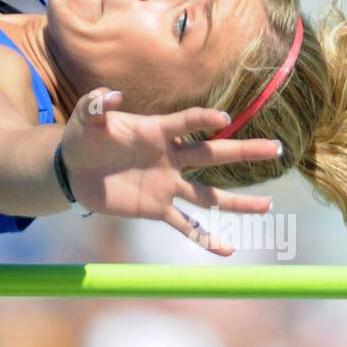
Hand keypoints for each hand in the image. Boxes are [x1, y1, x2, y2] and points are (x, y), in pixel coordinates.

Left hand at [61, 88, 278, 255]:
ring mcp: (166, 184)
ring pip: (208, 195)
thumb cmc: (83, 137)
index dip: (203, 119)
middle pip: (212, 155)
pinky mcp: (156, 208)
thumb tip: (111, 95)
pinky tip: (227, 251)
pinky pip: (185, 225)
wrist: (72, 170)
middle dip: (243, 151)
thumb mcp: (86, 117)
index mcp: (156, 131)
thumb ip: (96, 104)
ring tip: (267, 206)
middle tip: (274, 147)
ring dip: (237, 203)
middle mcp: (170, 158)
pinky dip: (204, 238)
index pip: (186, 123)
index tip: (223, 118)